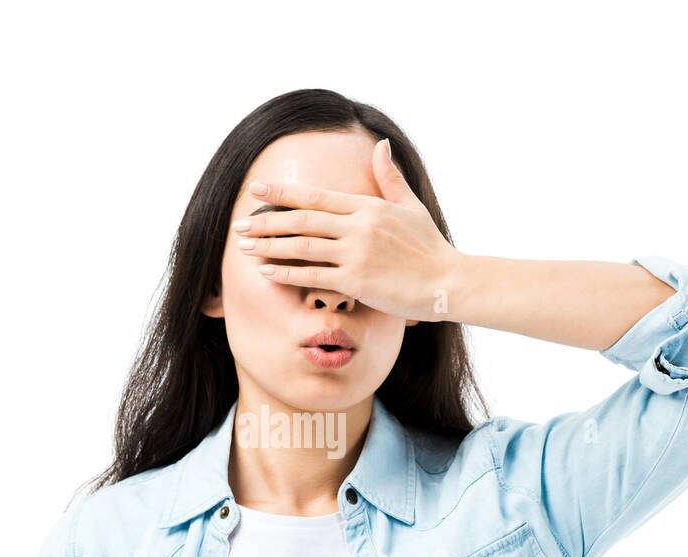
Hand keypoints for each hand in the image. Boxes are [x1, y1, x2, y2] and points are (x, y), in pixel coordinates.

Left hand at [233, 139, 462, 321]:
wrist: (448, 282)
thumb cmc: (430, 247)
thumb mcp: (410, 206)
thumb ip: (389, 177)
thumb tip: (381, 144)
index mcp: (368, 205)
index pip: (316, 195)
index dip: (282, 192)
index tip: (256, 189)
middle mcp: (359, 226)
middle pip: (302, 220)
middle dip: (266, 222)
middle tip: (239, 224)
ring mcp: (357, 253)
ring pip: (303, 246)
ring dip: (269, 246)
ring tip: (244, 247)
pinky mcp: (357, 281)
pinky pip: (314, 276)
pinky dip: (287, 272)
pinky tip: (266, 270)